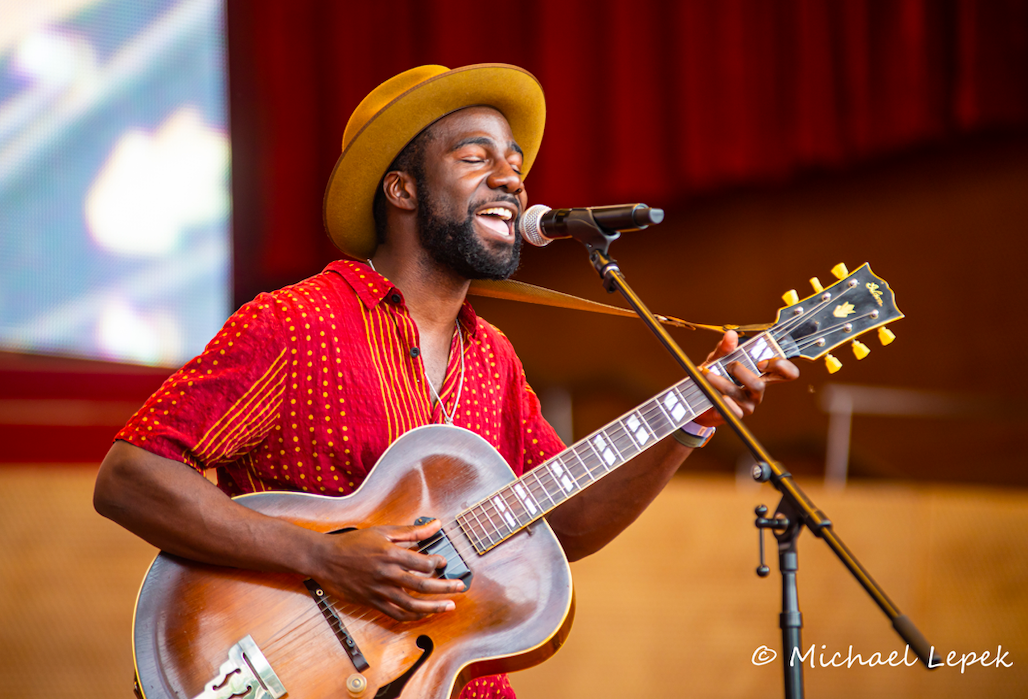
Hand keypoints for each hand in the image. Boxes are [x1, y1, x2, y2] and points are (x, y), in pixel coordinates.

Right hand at [310, 519, 465, 621]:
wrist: (325, 559)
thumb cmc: (353, 543)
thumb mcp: (383, 532)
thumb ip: (411, 531)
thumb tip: (435, 525)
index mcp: (391, 554)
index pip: (423, 563)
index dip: (438, 563)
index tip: (443, 562)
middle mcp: (388, 575)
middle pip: (423, 586)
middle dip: (445, 587)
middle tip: (459, 587)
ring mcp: (380, 591)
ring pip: (412, 605)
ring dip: (434, 607)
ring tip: (449, 606)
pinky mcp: (373, 602)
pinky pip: (396, 614)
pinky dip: (413, 617)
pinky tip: (423, 614)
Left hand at [693, 331, 798, 427]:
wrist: (698, 396)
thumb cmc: (715, 375)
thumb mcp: (719, 358)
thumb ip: (725, 347)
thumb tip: (731, 335)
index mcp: (761, 375)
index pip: (787, 373)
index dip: (781, 366)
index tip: (761, 361)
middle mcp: (757, 391)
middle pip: (759, 385)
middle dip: (740, 371)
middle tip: (727, 365)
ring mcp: (748, 404)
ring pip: (739, 394)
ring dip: (720, 381)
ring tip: (707, 374)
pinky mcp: (735, 414)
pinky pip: (732, 409)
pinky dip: (720, 399)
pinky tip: (712, 393)